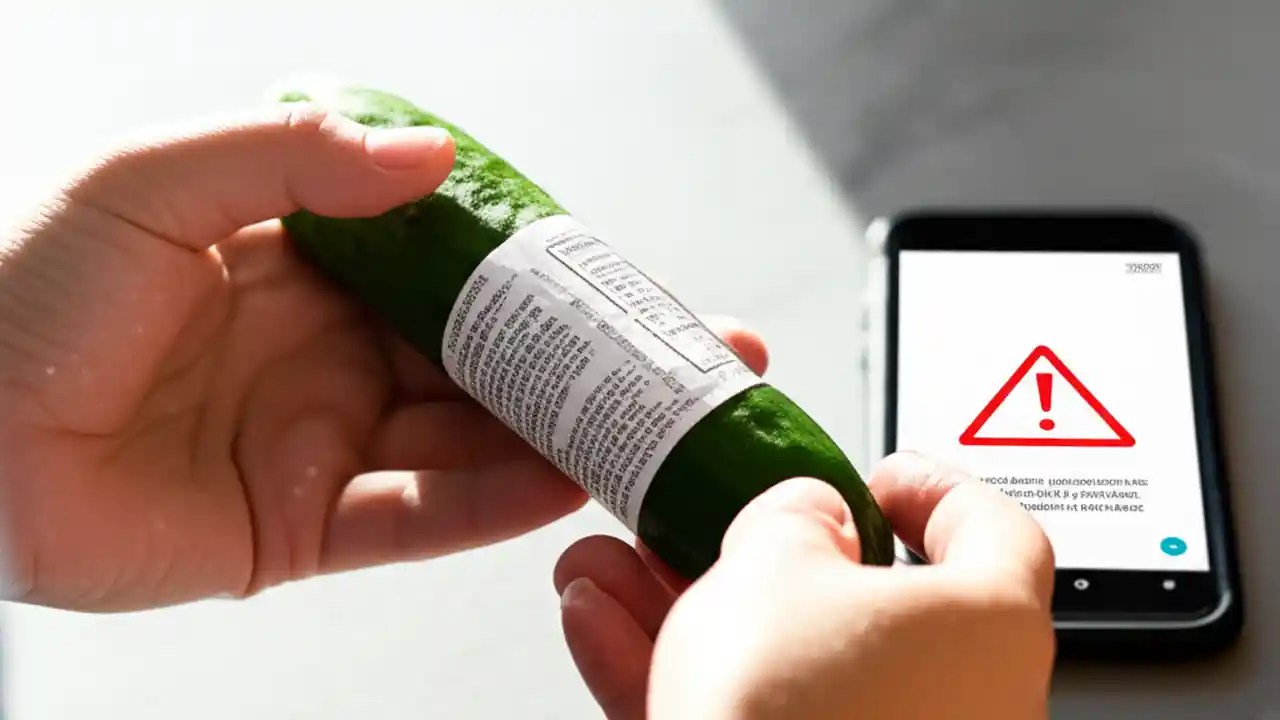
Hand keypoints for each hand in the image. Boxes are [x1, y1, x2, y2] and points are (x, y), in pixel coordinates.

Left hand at [0, 103, 768, 611]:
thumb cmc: (16, 296)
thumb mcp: (152, 182)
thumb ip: (292, 158)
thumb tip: (433, 160)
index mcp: (304, 263)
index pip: (454, 265)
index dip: (539, 269)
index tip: (616, 269)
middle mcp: (330, 353)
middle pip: (484, 358)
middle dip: (585, 356)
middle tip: (679, 349)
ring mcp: (324, 442)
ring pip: (469, 440)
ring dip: (562, 430)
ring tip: (652, 415)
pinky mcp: (304, 526)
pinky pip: (418, 517)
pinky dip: (495, 502)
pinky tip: (566, 476)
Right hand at [554, 451, 1055, 719]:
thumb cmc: (794, 717)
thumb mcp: (774, 560)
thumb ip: (795, 516)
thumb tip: (802, 516)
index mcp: (988, 625)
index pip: (988, 531)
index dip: (931, 490)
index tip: (880, 477)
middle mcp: (962, 703)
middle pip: (859, 604)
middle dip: (760, 557)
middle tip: (717, 525)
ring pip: (784, 665)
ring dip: (690, 611)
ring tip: (616, 571)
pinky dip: (683, 676)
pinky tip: (602, 626)